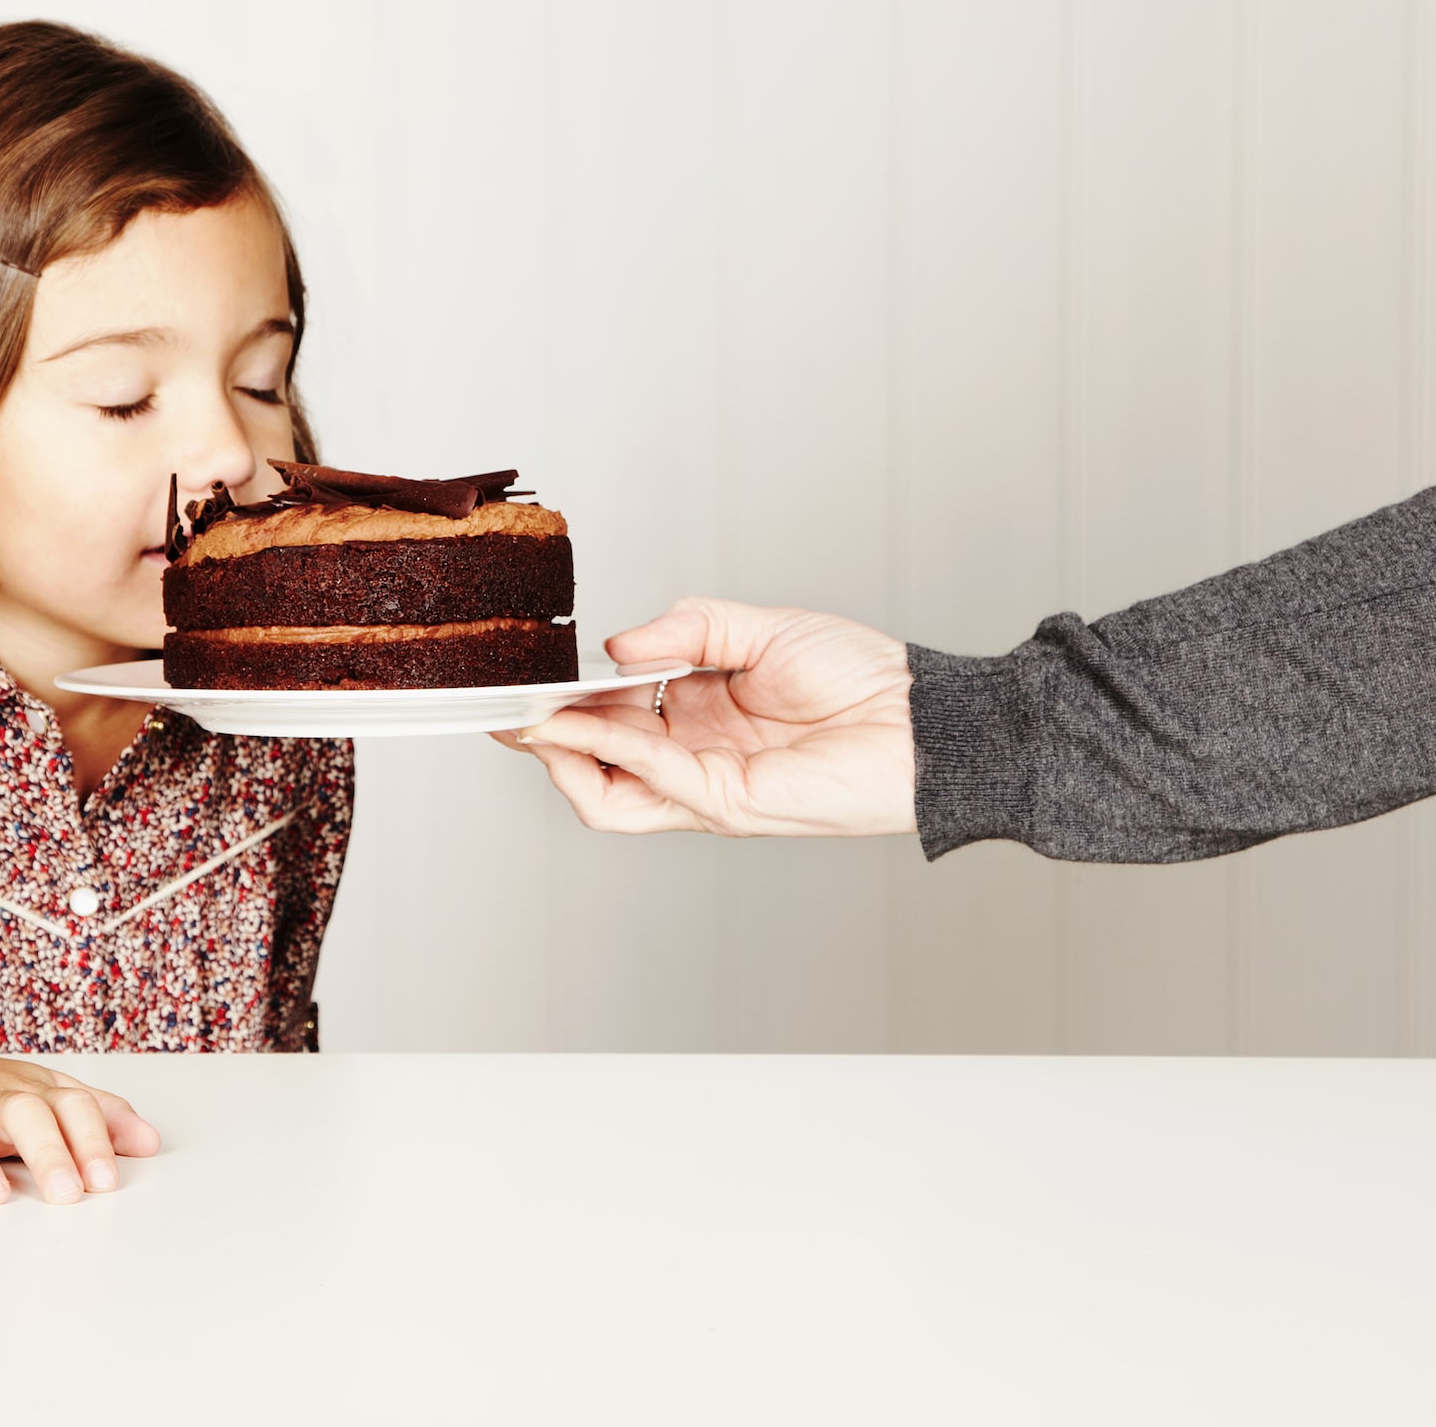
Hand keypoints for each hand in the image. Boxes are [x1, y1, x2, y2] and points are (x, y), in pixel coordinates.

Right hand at [501, 597, 916, 836]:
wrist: (922, 717)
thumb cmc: (859, 677)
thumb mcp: (758, 629)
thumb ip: (686, 629)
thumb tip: (616, 648)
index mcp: (693, 718)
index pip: (606, 723)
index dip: (560, 707)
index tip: (520, 686)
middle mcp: (693, 759)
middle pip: (593, 772)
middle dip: (546, 743)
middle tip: (513, 710)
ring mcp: (708, 789)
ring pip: (608, 796)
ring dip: (566, 757)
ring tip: (539, 720)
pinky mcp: (730, 806)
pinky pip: (655, 781)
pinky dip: (614, 748)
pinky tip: (594, 717)